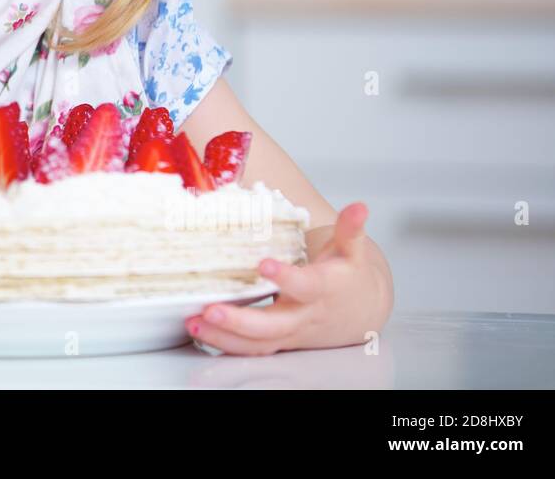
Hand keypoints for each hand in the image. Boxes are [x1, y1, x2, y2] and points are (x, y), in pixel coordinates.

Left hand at [185, 202, 387, 355]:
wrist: (360, 313)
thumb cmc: (348, 277)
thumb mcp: (352, 251)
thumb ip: (351, 230)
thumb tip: (359, 207)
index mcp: (323, 290)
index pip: (305, 286)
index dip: (286, 277)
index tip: (262, 264)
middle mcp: (305, 315)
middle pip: (274, 325)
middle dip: (241, 321)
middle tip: (210, 309)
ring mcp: (291, 332)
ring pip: (259, 342)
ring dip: (225, 336)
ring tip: (193, 323)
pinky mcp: (280, 341)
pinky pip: (252, 348)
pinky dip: (226, 344)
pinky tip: (199, 332)